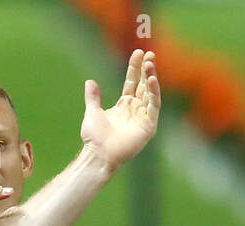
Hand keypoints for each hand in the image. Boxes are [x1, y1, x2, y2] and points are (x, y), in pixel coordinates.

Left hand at [80, 49, 160, 169]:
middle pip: (143, 84)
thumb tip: (90, 81)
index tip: (138, 52)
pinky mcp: (149, 125)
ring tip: (150, 62)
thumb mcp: (92, 112)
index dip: (135, 67)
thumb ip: (93, 97)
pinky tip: (152, 80)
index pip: (132, 82)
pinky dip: (154, 92)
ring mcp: (143, 116)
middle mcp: (136, 108)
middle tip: (149, 53)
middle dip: (146, 69)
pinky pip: (154, 105)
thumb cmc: (94, 137)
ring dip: (151, 77)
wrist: (98, 154)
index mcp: (124, 104)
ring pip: (150, 92)